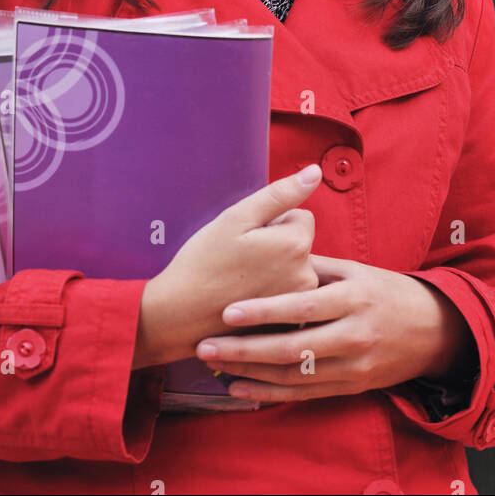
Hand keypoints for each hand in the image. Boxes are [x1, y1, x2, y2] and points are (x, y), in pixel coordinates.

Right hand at [133, 165, 321, 368]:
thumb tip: (315, 171)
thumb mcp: (237, 218)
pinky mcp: (288, 324)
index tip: (247, 238)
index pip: (299, 216)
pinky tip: (246, 297)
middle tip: (240, 260)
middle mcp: (307, 275)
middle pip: (298, 243)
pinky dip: (272, 292)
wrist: (179, 315)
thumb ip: (280, 193)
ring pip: (294, 268)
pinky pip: (288, 294)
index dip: (272, 222)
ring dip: (274, 268)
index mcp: (296, 244)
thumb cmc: (204, 261)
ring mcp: (298, 303)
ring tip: (240, 279)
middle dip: (276, 245)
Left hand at [194, 253, 472, 401]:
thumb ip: (316, 267)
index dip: (264, 311)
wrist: (433, 331)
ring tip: (214, 365)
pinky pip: (304, 394)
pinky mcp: (351, 387)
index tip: (227, 311)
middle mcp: (354, 335)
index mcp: (353, 298)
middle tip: (206, 345)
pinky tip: (239, 388)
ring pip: (295, 375)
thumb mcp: (357, 270)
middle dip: (245, 349)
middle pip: (293, 348)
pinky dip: (269, 393)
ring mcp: (353, 366)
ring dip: (250, 373)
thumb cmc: (387, 291)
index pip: (302, 307)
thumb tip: (276, 248)